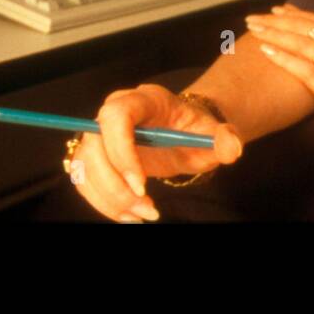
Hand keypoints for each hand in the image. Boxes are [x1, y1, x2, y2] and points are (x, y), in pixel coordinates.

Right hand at [68, 83, 243, 222]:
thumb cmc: (196, 131)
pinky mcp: (95, 155)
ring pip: (84, 165)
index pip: (116, 116)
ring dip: (108, 198)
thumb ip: (225, 139)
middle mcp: (115, 111)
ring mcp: (101, 133)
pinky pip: (84, 180)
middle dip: (115, 184)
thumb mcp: (215, 134)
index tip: (141, 184)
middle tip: (146, 207)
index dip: (121, 151)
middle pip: (94, 144)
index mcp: (144, 100)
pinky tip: (129, 214)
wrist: (185, 134)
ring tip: (142, 213)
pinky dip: (102, 203)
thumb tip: (229, 147)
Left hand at [245, 4, 313, 141]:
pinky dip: (283, 58)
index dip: (299, 16)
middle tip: (255, 16)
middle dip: (277, 21)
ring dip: (274, 33)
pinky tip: (266, 51)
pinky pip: (304, 69)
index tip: (280, 10)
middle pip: (305, 27)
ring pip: (300, 42)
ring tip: (253, 27)